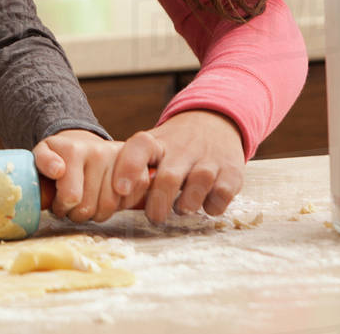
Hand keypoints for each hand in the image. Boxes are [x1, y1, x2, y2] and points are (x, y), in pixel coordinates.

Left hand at [32, 129, 121, 222]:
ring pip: (108, 208)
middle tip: (72, 206)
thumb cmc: (61, 156)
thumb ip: (43, 161)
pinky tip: (103, 199)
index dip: (62, 207)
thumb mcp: (43, 153)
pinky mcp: (137, 171)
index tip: (59, 203)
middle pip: (89, 207)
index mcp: (75, 150)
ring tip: (86, 203)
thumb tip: (57, 170)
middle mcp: (100, 153)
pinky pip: (127, 203)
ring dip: (95, 214)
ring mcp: (120, 163)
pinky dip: (115, 208)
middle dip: (77, 213)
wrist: (85, 144)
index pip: (71, 196)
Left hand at [110, 110, 245, 224]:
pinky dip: (211, 206)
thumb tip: (108, 198)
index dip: (129, 168)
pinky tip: (205, 204)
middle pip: (168, 177)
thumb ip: (134, 168)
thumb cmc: (175, 145)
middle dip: (158, 203)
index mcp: (157, 141)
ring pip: (197, 185)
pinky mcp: (231, 171)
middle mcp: (183, 148)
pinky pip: (221, 195)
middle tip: (154, 216)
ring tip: (180, 208)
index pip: (139, 148)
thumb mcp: (153, 146)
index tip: (121, 190)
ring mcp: (209, 158)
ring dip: (186, 205)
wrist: (215, 123)